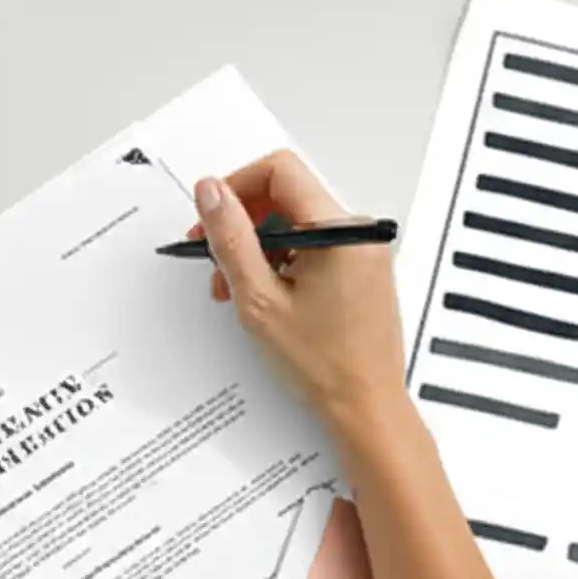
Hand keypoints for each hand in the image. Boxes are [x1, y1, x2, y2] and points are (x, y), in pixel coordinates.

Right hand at [190, 151, 404, 430]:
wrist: (365, 407)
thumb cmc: (325, 365)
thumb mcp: (259, 298)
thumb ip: (231, 238)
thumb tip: (212, 192)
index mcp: (339, 231)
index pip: (280, 171)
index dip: (237, 186)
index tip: (212, 213)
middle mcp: (357, 232)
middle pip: (286, 195)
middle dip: (242, 223)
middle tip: (214, 256)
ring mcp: (362, 250)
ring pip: (295, 222)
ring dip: (257, 246)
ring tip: (235, 286)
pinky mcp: (360, 267)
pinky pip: (311, 244)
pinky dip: (280, 260)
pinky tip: (263, 292)